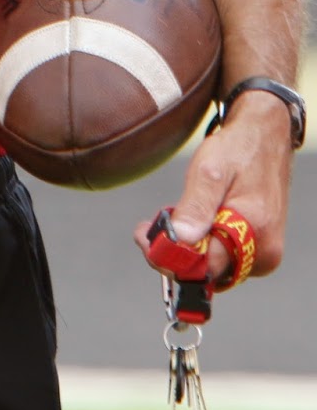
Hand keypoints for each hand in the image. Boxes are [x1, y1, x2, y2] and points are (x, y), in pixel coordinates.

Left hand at [134, 90, 294, 286]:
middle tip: (150, 226)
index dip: (169, 257)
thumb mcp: (210, 170)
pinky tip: (192, 221)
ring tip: (171, 216)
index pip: (205, 267)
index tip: (144, 237)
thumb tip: (181, 240)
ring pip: (213, 266)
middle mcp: (264, 253)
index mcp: (255, 233)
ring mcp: (262, 253)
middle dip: (175, 253)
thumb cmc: (238, 149)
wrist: (265, 137)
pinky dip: (202, 243)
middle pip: (208, 271)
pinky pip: (222, 257)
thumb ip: (196, 206)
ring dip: (187, 248)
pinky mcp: (256, 249)